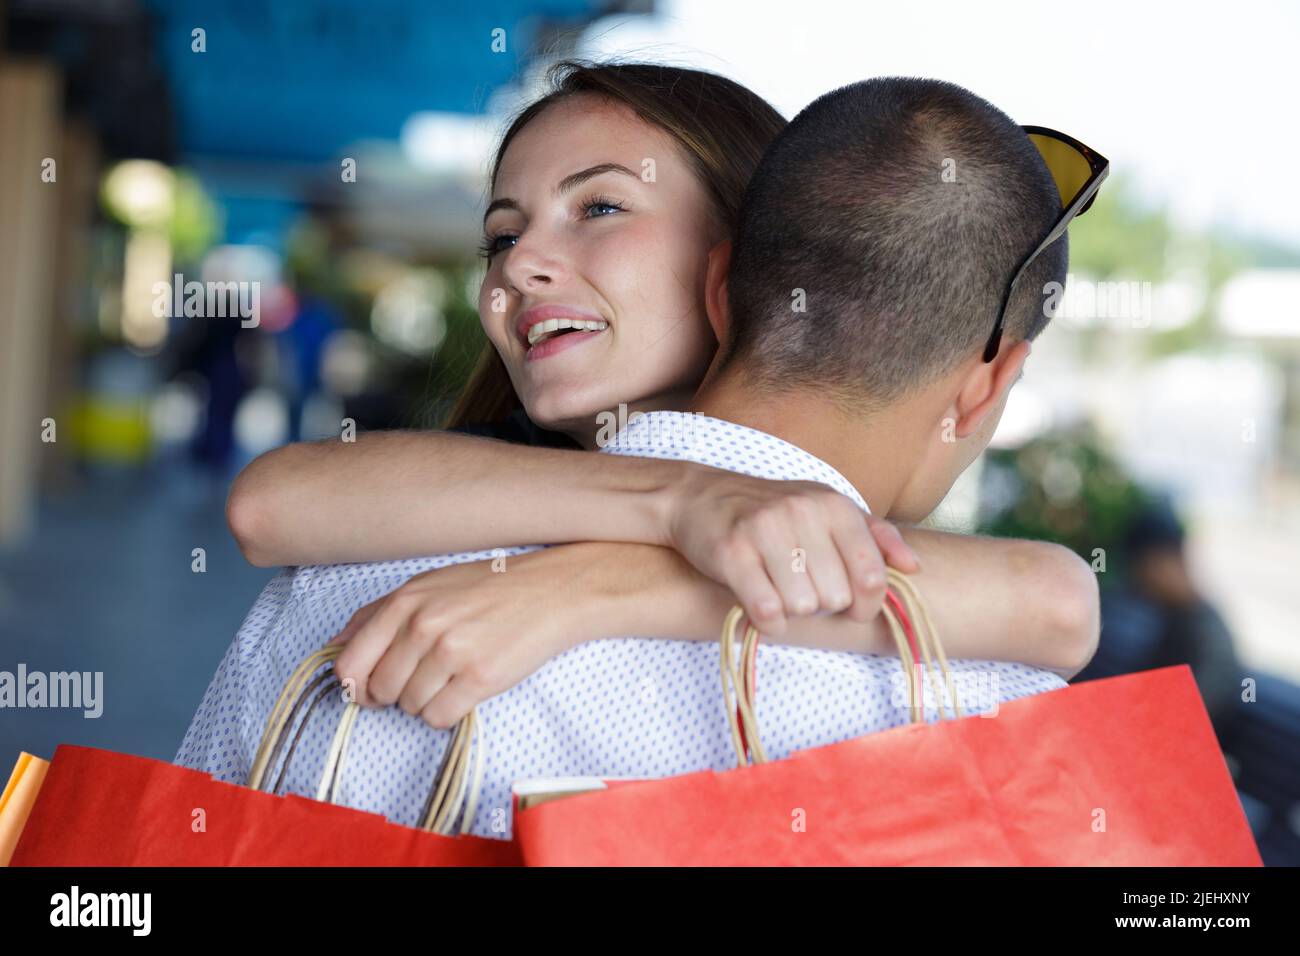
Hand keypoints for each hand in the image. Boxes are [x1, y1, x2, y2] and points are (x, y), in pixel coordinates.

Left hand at [325, 550, 587, 729]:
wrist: (551, 592)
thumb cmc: (489, 589)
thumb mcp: (428, 586)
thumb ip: (379, 614)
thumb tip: (337, 646)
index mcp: (405, 602)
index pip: (351, 663)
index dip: (357, 684)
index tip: (372, 687)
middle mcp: (423, 626)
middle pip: (380, 690)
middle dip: (396, 693)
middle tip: (424, 677)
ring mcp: (452, 653)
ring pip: (410, 706)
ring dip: (426, 701)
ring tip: (452, 676)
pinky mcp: (479, 678)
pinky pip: (439, 717)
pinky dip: (447, 712)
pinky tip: (464, 689)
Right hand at [665, 469, 918, 635]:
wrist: (700, 497)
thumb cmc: (772, 511)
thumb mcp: (826, 510)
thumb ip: (874, 535)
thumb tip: (914, 566)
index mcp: (834, 506)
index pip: (872, 575)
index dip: (866, 605)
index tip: (852, 609)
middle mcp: (803, 513)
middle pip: (835, 597)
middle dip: (821, 604)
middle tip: (801, 588)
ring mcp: (765, 531)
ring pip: (802, 606)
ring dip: (791, 610)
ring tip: (777, 589)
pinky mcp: (732, 553)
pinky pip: (766, 611)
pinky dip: (767, 621)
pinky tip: (761, 608)